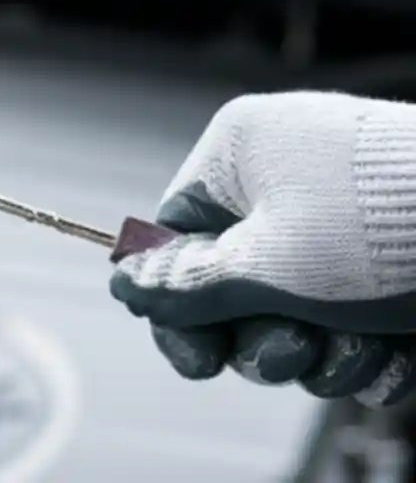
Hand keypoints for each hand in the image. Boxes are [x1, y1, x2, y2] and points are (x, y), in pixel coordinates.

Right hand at [110, 91, 415, 407]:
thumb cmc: (391, 227)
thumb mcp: (267, 265)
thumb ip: (183, 283)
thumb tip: (122, 283)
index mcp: (241, 152)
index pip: (172, 234)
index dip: (176, 306)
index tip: (197, 360)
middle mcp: (287, 176)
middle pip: (234, 284)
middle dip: (265, 337)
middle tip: (294, 351)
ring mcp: (344, 215)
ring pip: (295, 310)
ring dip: (323, 352)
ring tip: (362, 347)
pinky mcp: (393, 252)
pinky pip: (349, 314)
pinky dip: (367, 348)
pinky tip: (395, 353)